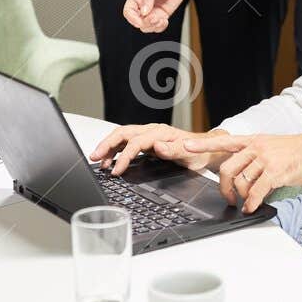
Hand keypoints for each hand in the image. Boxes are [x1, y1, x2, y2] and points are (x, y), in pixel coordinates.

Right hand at [91, 123, 221, 174]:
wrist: (207, 148)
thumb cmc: (198, 151)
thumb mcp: (189, 154)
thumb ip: (173, 150)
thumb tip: (157, 147)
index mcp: (160, 133)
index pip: (135, 143)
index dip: (124, 156)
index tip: (116, 170)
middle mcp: (152, 131)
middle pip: (123, 133)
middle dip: (107, 145)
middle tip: (94, 157)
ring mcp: (149, 135)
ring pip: (123, 136)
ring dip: (109, 146)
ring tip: (98, 160)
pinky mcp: (148, 141)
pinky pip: (127, 142)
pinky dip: (116, 149)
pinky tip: (111, 160)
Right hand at [124, 0, 203, 32]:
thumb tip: (144, 11)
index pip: (128, 11)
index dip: (132, 18)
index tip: (140, 21)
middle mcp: (142, 4)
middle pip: (137, 21)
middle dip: (145, 23)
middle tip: (155, 18)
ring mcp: (152, 11)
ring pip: (146, 26)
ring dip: (153, 26)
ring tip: (161, 20)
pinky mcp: (161, 15)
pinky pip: (157, 26)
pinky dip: (160, 27)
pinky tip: (165, 21)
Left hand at [185, 131, 301, 212]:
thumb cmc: (298, 151)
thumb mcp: (272, 147)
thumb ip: (254, 158)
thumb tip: (243, 177)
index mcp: (253, 140)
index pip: (223, 141)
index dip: (202, 144)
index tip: (185, 146)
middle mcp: (256, 147)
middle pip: (226, 168)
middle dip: (223, 187)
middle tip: (228, 198)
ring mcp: (265, 159)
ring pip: (240, 181)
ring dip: (240, 197)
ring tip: (245, 202)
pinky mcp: (276, 171)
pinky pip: (256, 190)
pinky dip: (251, 202)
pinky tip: (251, 208)